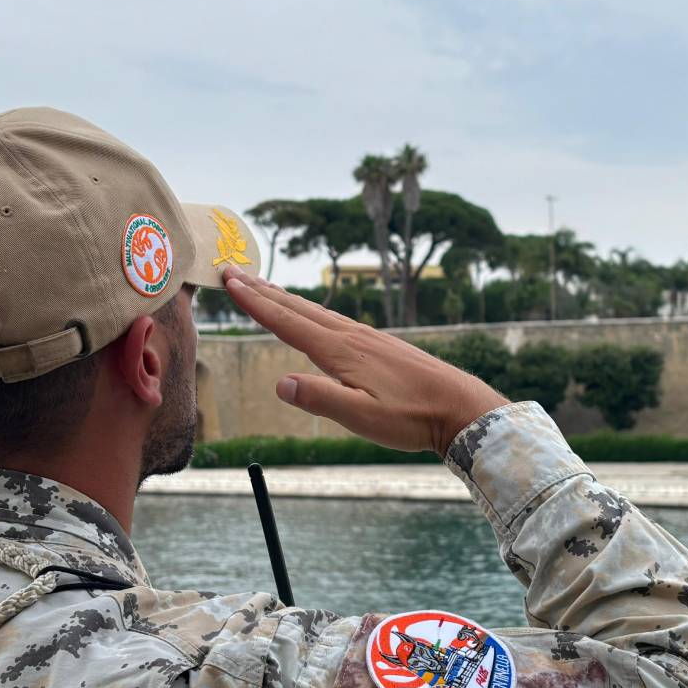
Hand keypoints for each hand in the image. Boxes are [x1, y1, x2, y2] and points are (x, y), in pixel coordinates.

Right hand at [220, 268, 508, 454]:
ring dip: (284, 297)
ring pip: (315, 311)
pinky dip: (310, 310)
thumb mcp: (362, 418)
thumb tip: (280, 383)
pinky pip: (333, 319)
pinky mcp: (377, 344)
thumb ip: (321, 399)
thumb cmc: (411, 417)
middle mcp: (349, 336)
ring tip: (262, 285)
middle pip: (296, 308)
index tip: (229, 282)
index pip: (287, 322)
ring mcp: (365, 337)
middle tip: (231, 270)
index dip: (255, 303)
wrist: (458, 406)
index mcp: (339, 351)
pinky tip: (312, 315)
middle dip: (261, 290)